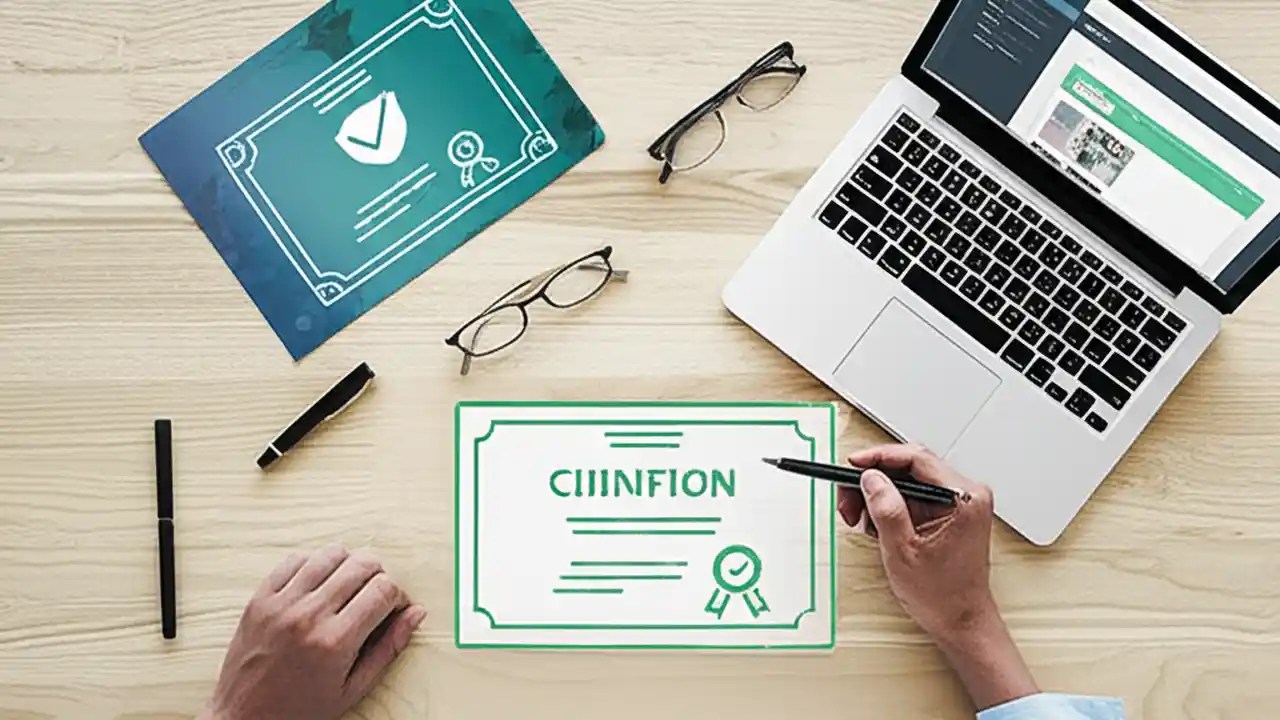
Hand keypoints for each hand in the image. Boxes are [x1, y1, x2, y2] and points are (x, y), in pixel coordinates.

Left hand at [200, 547, 425, 719]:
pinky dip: (314, 564)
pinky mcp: (260, 599)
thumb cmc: (299, 710)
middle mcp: (308, 617)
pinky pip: (294, 560)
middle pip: (362, 565)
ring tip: (348, 588)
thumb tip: (415, 613)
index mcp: (335, 642)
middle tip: (374, 596)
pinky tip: (319, 583)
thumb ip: (388, 648)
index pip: (384, 590)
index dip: (399, 595)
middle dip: (379, 576)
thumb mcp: (353, 688)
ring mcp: (281, 604)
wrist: (243, 718)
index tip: (395, 607)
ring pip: (331, 554)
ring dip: (348, 565)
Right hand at [839, 444, 1036, 709]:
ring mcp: (958, 503)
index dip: (880, 458)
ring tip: (859, 518)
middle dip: (874, 481)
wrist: (961, 621)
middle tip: (848, 498)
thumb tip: (871, 478)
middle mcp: (966, 495)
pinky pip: (913, 497)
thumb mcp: (903, 551)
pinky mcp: (949, 513)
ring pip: (908, 482)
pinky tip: (876, 524)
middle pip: (910, 468)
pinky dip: (890, 506)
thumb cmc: (943, 595)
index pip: (917, 459)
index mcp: (964, 499)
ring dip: (879, 496)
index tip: (853, 463)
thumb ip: (886, 509)